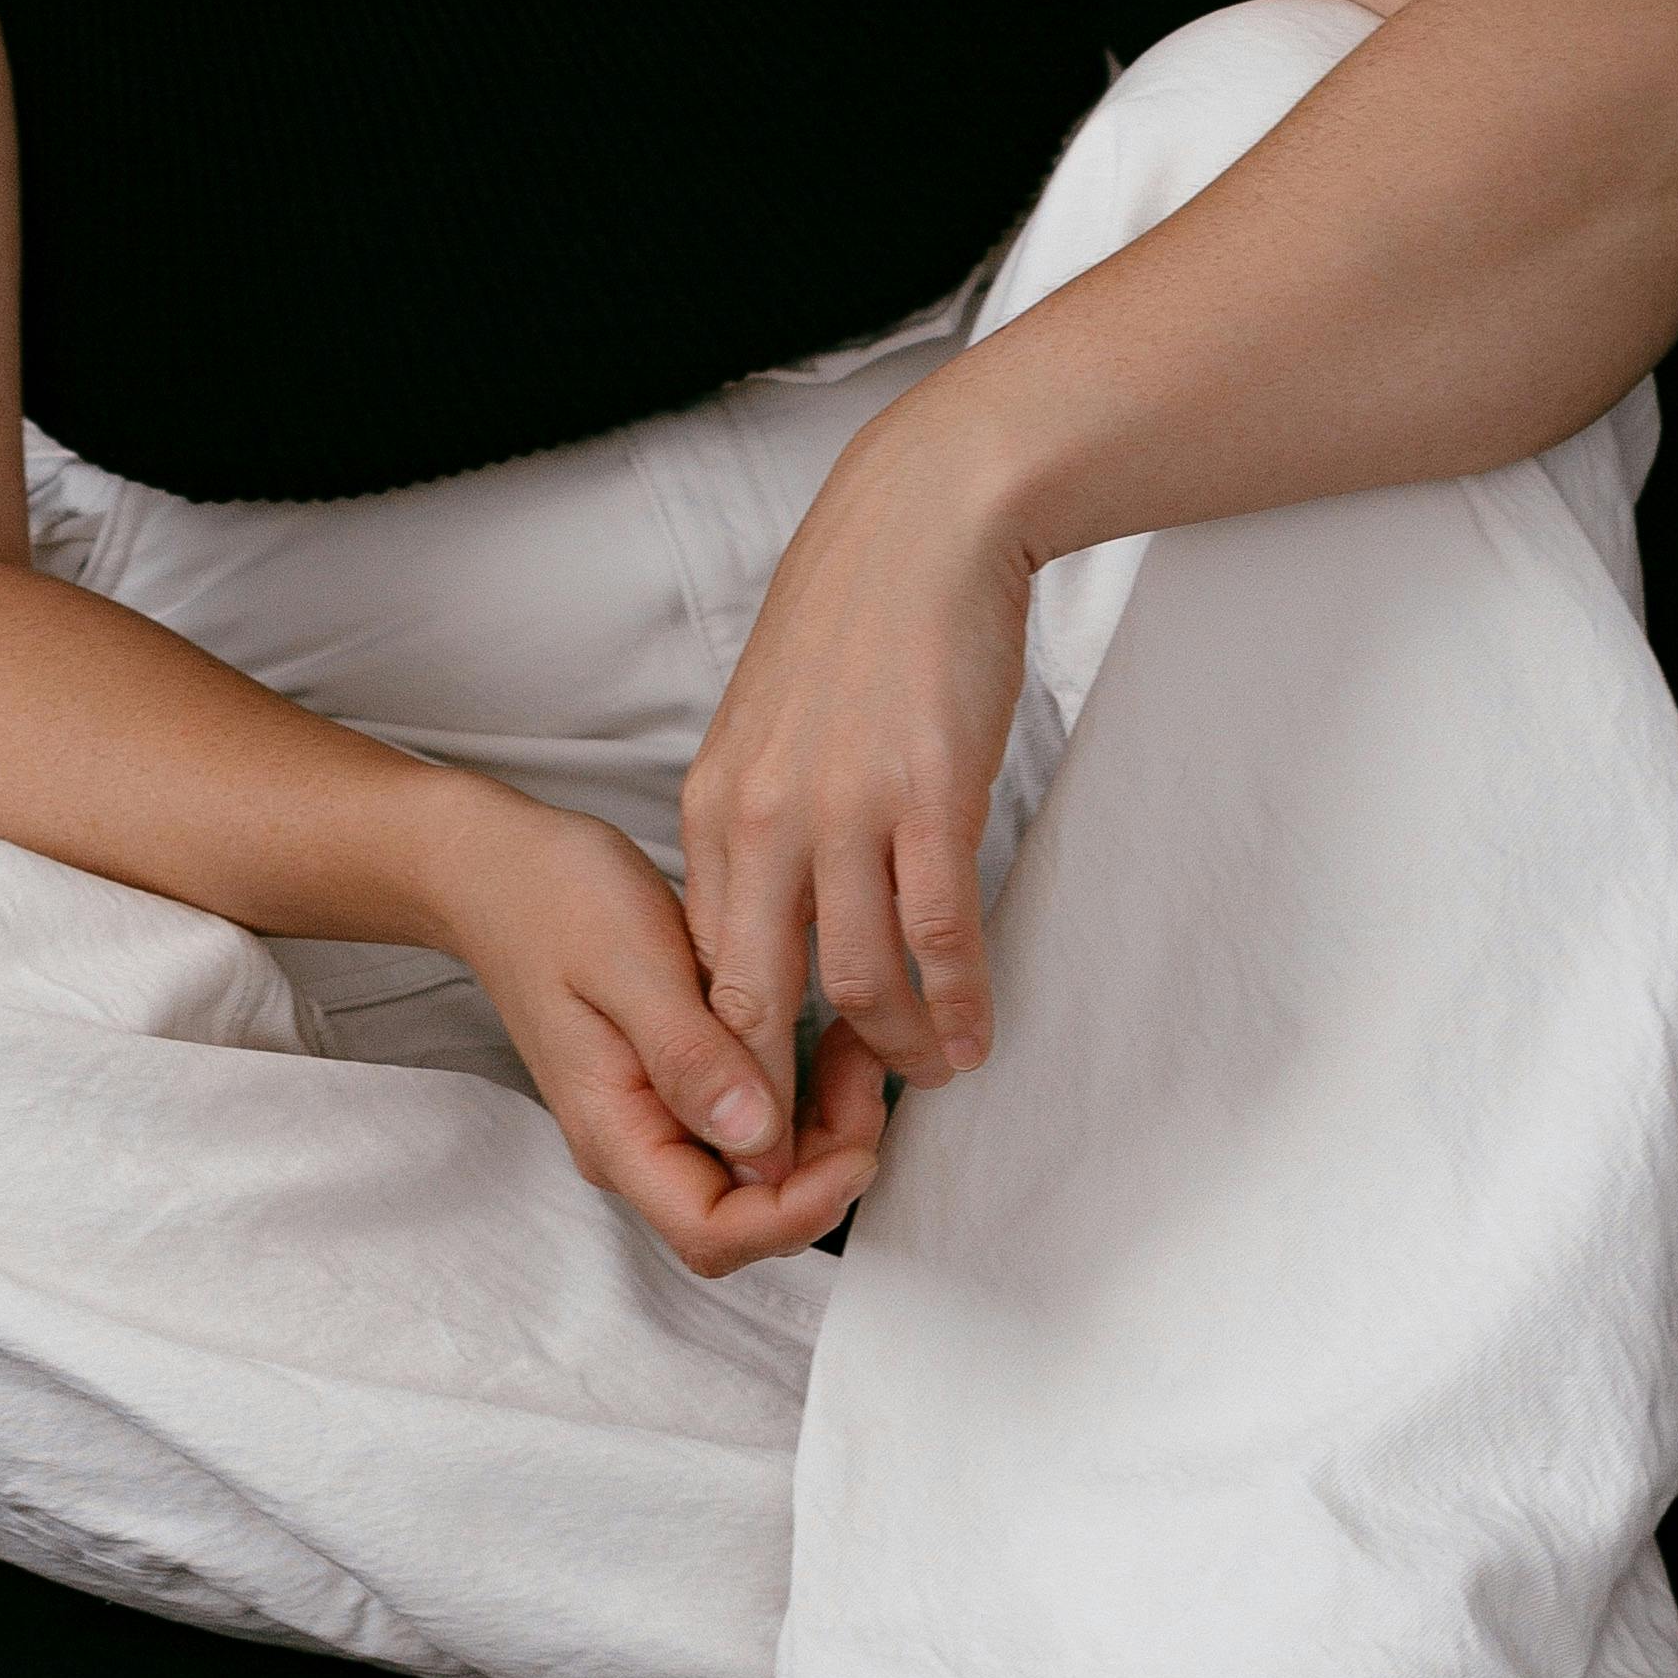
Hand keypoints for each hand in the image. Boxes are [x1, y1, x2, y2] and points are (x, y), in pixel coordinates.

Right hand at [423, 787, 890, 1279]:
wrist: (496, 868)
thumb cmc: (554, 899)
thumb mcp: (630, 962)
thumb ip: (691, 1055)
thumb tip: (758, 1138)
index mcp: (615, 1131)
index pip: (713, 1233)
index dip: (799, 1213)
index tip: (861, 1148)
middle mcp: (636, 1145)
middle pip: (751, 1214)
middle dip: (828, 1162)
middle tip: (866, 1068)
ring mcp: (656, 1121)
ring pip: (764, 1172)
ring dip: (826, 1126)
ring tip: (854, 1039)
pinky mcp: (677, 1088)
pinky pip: (754, 1122)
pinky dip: (806, 1093)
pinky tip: (827, 1032)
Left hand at [678, 386, 1034, 1134]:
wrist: (921, 524)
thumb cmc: (850, 625)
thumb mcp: (763, 732)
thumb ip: (756, 828)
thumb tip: (763, 918)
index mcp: (713, 809)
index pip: (703, 969)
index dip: (729, 1057)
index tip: (757, 1113)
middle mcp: (764, 822)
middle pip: (759, 1001)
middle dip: (785, 1094)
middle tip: (821, 1152)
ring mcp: (845, 814)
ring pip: (859, 983)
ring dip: (898, 1053)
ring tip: (929, 1080)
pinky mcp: (929, 799)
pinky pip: (940, 936)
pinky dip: (959, 1003)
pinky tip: (974, 1034)